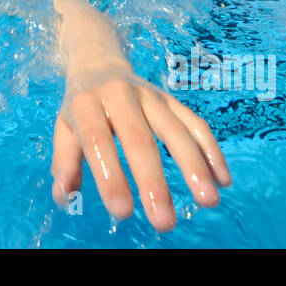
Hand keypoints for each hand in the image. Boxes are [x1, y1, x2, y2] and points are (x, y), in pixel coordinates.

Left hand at [52, 64, 229, 230]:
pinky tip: (222, 180)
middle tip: (165, 222)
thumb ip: (64, 162)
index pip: (97, 141)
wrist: (98, 63)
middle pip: (139, 139)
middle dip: (154, 182)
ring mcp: (149, 95)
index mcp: (86, 104)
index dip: (110, 176)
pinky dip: (211, 150)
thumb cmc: (80, 106)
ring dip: (194, 166)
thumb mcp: (63, 128)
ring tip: (207, 201)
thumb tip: (64, 197)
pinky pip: (195, 123)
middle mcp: (120, 95)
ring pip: (175, 130)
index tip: (122, 212)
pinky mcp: (171, 99)